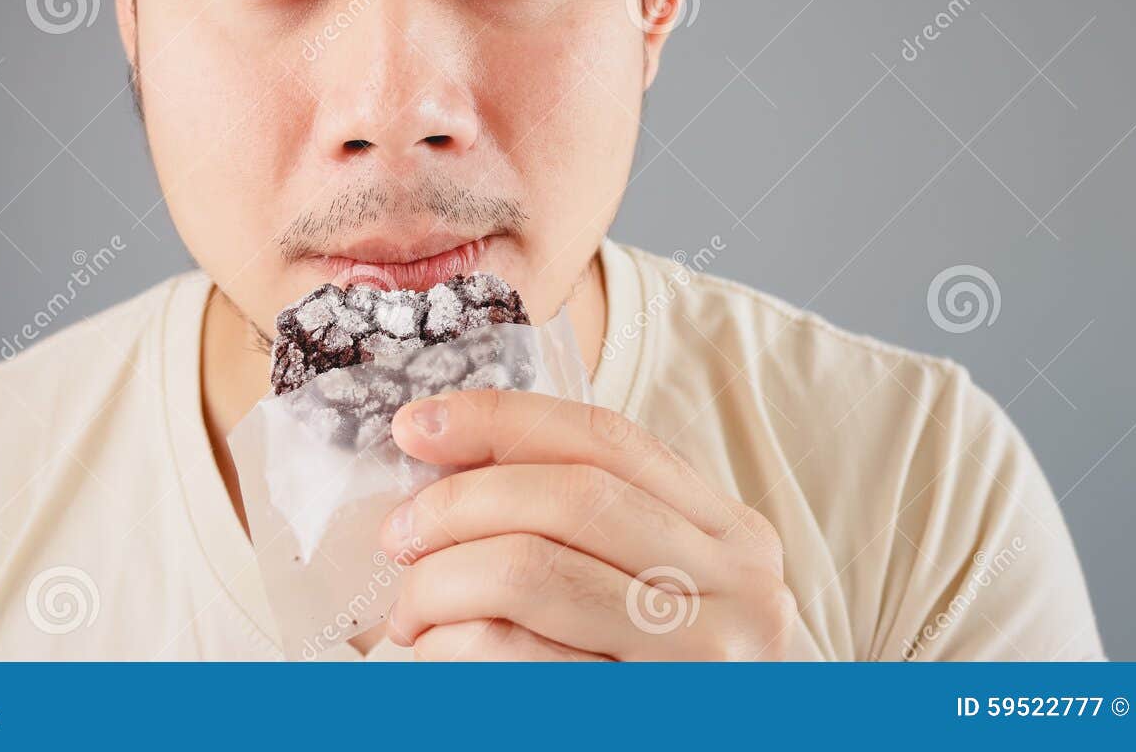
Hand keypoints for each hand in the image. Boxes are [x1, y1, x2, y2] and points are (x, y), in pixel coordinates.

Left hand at [379, 389, 794, 660]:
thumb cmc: (663, 677)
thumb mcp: (657, 584)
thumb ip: (584, 521)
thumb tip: (443, 451)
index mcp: (733, 536)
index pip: (606, 439)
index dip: (501, 419)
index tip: (416, 424)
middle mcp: (735, 592)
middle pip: (570, 498)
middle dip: (460, 503)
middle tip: (401, 533)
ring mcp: (695, 661)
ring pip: (533, 573)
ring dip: (441, 580)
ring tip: (411, 607)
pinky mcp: (635, 718)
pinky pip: (517, 660)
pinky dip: (453, 645)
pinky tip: (439, 651)